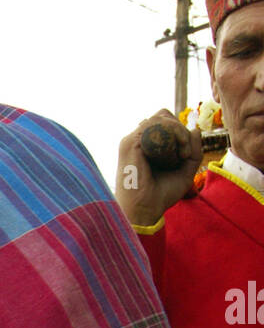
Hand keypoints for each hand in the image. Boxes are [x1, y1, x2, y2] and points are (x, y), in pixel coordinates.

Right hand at [115, 109, 201, 226]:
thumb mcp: (184, 172)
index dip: (180, 132)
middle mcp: (138, 141)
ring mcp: (132, 140)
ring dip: (179, 131)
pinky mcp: (131, 143)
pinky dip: (174, 132)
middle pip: (163, 116)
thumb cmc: (160, 196)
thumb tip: (196, 129)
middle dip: (180, 129)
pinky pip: (155, 124)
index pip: (164, 123)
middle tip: (186, 152)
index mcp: (146, 146)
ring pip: (161, 117)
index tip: (186, 154)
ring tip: (184, 153)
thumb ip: (194, 152)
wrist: (145, 211)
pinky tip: (179, 151)